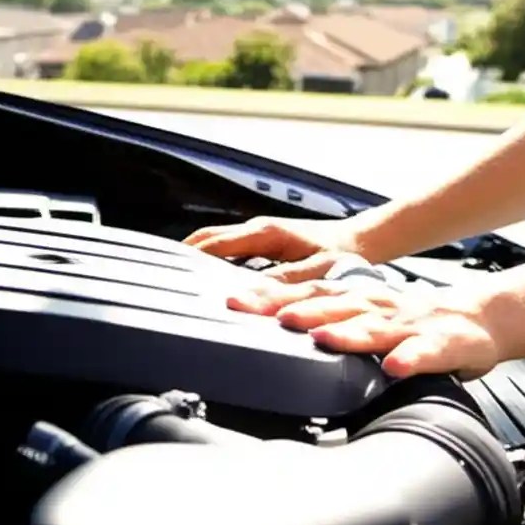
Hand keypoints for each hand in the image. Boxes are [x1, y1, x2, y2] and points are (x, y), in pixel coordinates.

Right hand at [183, 216, 370, 281]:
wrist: (362, 241)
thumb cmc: (344, 255)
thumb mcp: (315, 271)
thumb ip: (283, 282)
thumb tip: (250, 295)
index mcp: (264, 232)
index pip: (212, 243)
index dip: (188, 257)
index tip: (168, 273)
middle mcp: (257, 229)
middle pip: (206, 239)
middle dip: (183, 256)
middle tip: (162, 278)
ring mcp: (258, 235)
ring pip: (215, 243)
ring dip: (197, 259)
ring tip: (177, 282)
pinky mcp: (263, 243)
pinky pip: (228, 250)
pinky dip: (212, 261)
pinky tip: (208, 281)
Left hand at [228, 281, 503, 379]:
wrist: (477, 318)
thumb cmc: (408, 322)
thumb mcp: (360, 314)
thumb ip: (322, 321)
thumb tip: (266, 327)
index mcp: (354, 298)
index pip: (304, 292)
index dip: (267, 295)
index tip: (231, 302)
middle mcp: (375, 306)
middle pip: (329, 305)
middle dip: (291, 309)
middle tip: (257, 313)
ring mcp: (407, 325)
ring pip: (373, 326)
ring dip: (346, 332)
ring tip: (321, 338)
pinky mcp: (442, 344)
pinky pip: (425, 353)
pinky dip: (410, 358)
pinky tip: (394, 368)